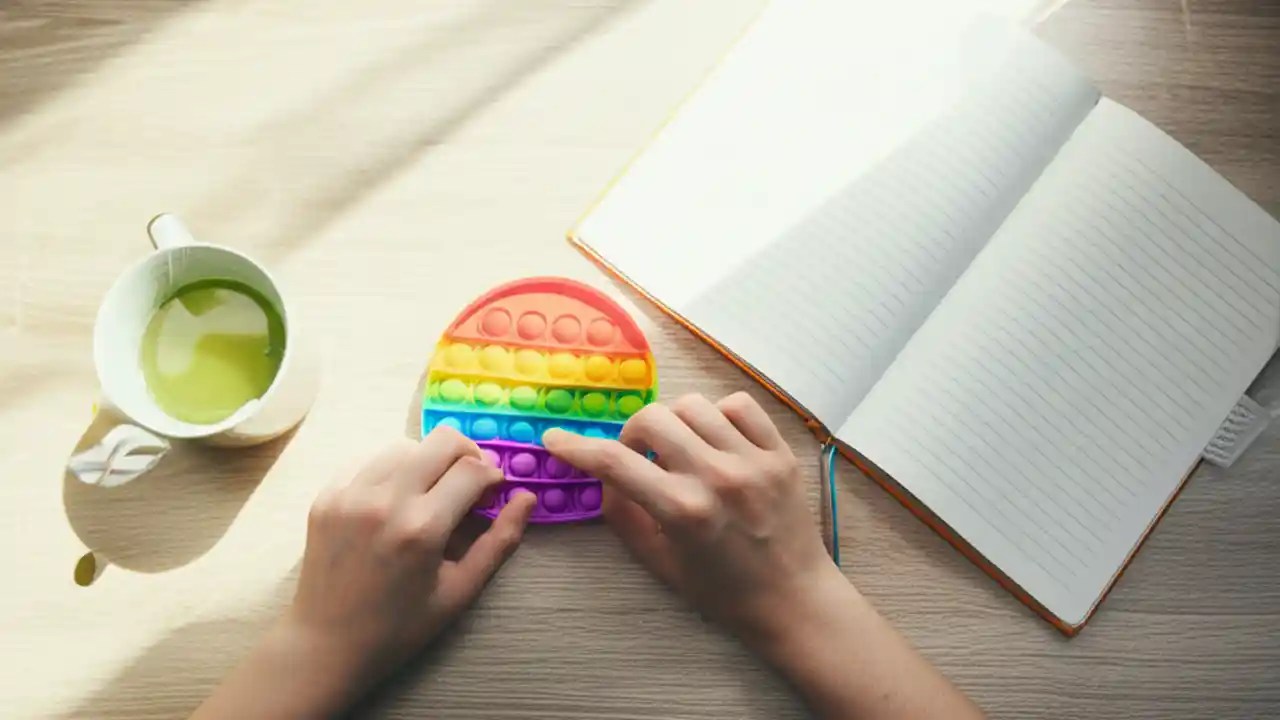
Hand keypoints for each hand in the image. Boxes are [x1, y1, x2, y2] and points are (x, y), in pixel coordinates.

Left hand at [192, 428, 535, 719]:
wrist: (325, 644)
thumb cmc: (399, 627)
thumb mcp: (460, 591)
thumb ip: (499, 542)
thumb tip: (528, 498)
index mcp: (422, 528)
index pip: (472, 469)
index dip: (492, 475)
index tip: (493, 492)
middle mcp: (385, 500)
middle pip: (442, 441)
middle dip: (467, 455)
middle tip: (469, 483)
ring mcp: (350, 494)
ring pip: (406, 444)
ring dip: (428, 460)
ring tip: (431, 492)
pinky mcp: (327, 495)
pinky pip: (369, 458)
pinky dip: (392, 468)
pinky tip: (396, 497)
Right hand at [543, 391, 838, 642]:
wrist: (794, 600)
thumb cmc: (723, 591)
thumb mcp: (660, 563)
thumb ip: (624, 516)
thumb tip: (603, 476)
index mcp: (683, 510)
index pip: (615, 462)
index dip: (576, 447)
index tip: (556, 438)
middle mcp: (717, 477)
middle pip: (652, 418)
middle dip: (632, 432)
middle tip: (640, 456)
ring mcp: (753, 460)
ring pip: (693, 405)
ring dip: (674, 422)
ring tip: (681, 448)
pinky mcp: (780, 452)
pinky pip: (739, 405)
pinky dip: (719, 415)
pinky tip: (716, 440)